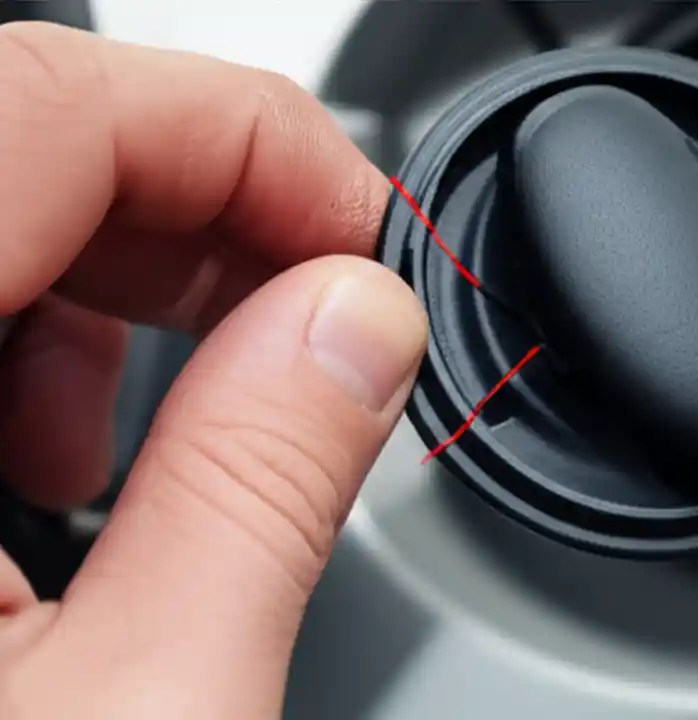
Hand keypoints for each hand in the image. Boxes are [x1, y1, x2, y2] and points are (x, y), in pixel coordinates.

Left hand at [0, 23, 425, 716]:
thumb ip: (266, 485)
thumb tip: (356, 324)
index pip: (41, 111)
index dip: (243, 138)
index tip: (362, 242)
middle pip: (2, 137)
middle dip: (192, 210)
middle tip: (308, 318)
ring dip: (96, 283)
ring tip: (137, 442)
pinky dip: (5, 348)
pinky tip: (33, 477)